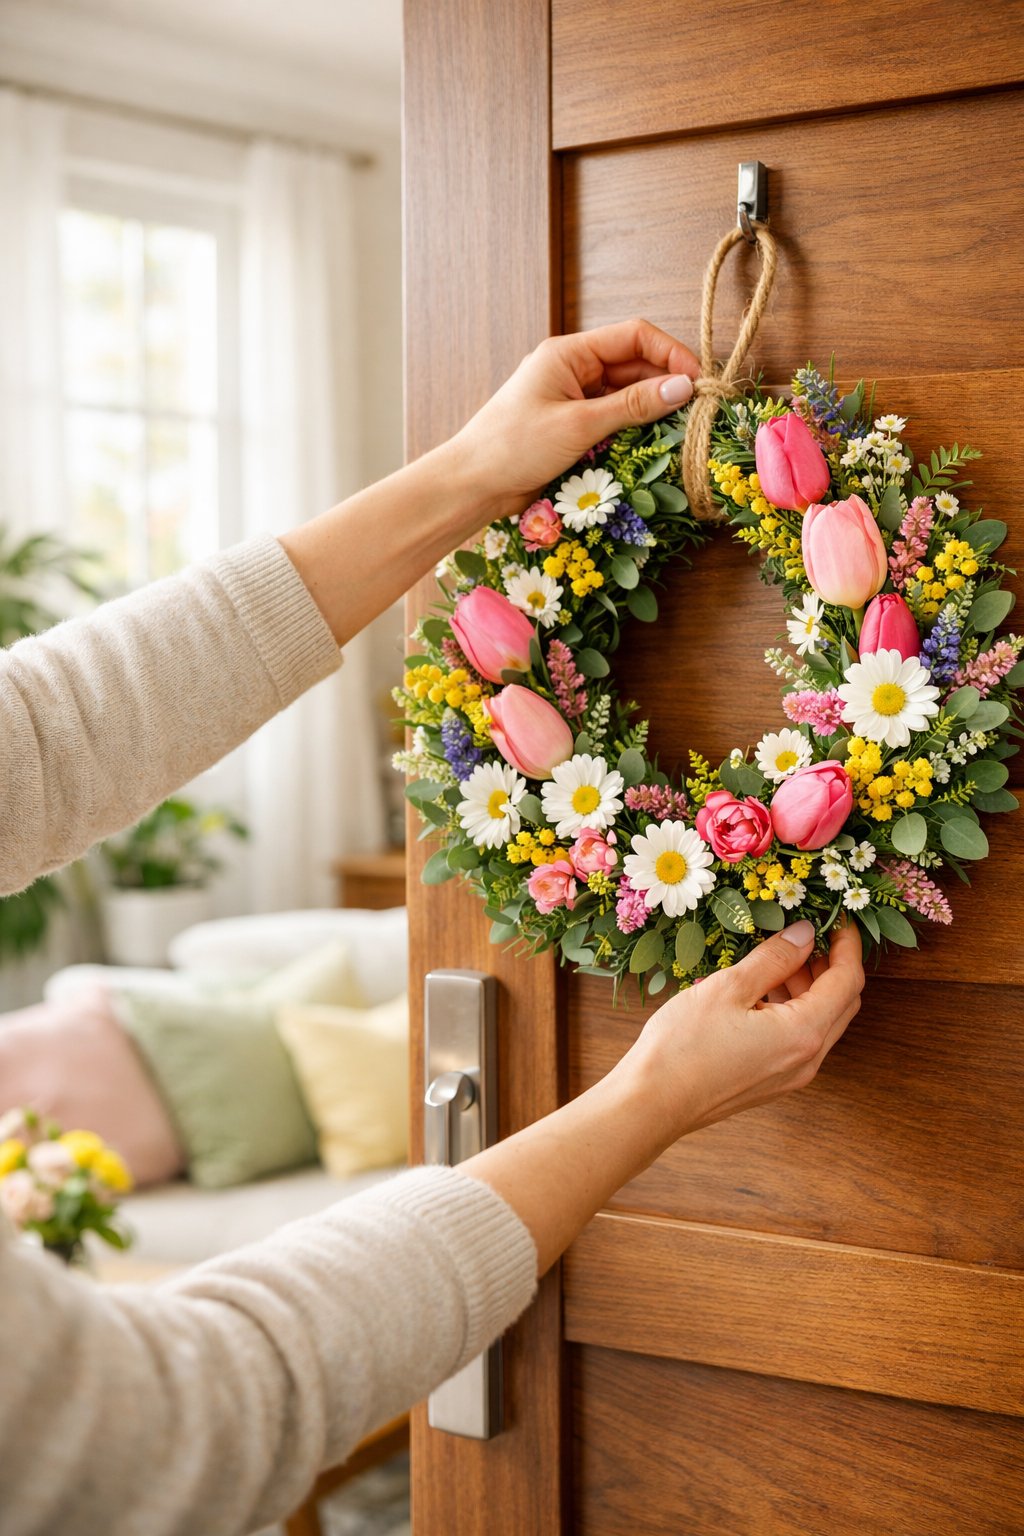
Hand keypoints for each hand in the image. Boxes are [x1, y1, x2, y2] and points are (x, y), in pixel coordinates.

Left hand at [450, 319, 699, 518]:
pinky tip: (651, 447)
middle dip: (665, 385)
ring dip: (651, 412)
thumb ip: (631, 406)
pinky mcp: (572, 428)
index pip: (633, 336)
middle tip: (697, 414)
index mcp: (569, 353)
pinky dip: (633, 431)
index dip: (671, 353)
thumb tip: (683, 387)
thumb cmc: (513, 447)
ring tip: (679, 432)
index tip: (698, 381)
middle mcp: (573, 370)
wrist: (472, 485)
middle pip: (633, 367)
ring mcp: (572, 399)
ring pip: (626, 396)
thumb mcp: (578, 425)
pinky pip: (613, 421)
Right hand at [628, 920, 864, 1140]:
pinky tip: (764, 989)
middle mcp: (808, 1059)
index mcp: (803, 1033)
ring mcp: (792, 1074)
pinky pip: (800, 1038)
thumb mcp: (729, 988)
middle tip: (809, 933)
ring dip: (811, 986)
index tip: (838, 918)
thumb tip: (805, 934)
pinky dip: (794, 1008)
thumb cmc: (684, 1046)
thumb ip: (774, 959)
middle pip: (842, 1003)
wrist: (653, 1102)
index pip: (848, 981)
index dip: (848, 946)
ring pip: (821, 1021)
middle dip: (832, 964)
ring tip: (779, 958)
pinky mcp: (773, 1080)